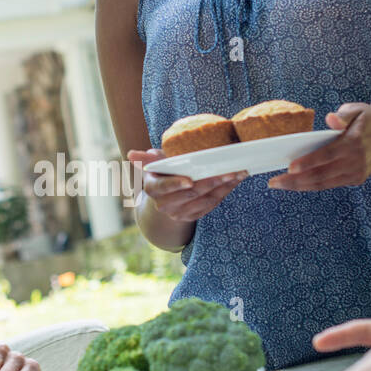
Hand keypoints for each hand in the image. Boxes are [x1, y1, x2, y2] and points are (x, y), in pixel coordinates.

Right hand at [128, 148, 245, 222]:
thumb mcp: (154, 164)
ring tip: (239, 173)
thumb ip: (147, 158)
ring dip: (224, 186)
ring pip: (205, 199)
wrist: (164, 199)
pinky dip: (226, 192)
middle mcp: (165, 204)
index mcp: (153, 189)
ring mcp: (179, 213)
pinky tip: (236, 181)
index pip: (164, 187)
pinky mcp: (193, 216)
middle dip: (212, 181)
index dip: (176, 185)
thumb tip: (132, 153)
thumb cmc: (161, 174)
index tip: (190, 180)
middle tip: (229, 170)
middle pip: (191, 193)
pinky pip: (212, 205)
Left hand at [267, 102, 370, 190]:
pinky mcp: (356, 179)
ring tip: (280, 185)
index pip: (326, 155)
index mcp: (353, 143)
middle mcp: (355, 161)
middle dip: (295, 181)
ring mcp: (356, 173)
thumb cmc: (370, 118)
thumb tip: (330, 120)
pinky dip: (312, 185)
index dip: (307, 163)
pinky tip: (296, 183)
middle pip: (320, 175)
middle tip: (274, 182)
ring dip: (300, 186)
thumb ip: (343, 115)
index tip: (289, 167)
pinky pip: (329, 184)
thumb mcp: (358, 109)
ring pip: (323, 184)